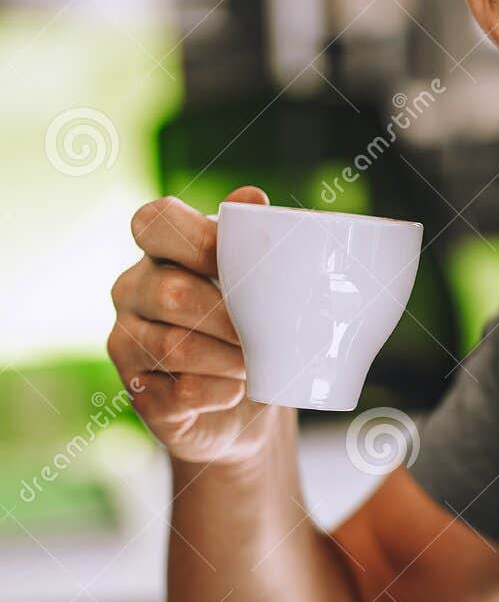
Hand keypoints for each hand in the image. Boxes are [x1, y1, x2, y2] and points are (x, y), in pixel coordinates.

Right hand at [108, 187, 282, 465]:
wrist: (250, 404)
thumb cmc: (253, 327)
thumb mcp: (259, 281)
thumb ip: (252, 239)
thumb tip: (251, 198)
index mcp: (159, 251)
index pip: (153, 222)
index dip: (196, 238)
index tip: (238, 263)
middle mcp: (132, 290)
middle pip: (171, 293)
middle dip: (230, 317)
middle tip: (268, 332)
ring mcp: (126, 343)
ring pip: (175, 347)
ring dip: (230, 358)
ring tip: (257, 362)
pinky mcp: (140, 394)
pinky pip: (182, 392)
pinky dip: (222, 392)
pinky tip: (236, 389)